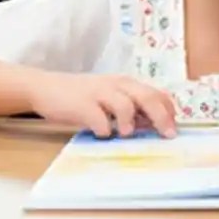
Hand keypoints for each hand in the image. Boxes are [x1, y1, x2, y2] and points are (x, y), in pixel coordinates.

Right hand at [28, 72, 177, 138]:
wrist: (44, 87)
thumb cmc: (81, 96)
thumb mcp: (109, 97)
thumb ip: (130, 107)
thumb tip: (151, 125)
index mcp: (126, 84)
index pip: (156, 94)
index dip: (168, 111)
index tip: (174, 128)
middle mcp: (116, 85)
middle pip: (147, 97)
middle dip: (161, 117)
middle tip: (168, 135)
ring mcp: (99, 93)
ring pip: (126, 104)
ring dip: (131, 122)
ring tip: (127, 133)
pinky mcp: (81, 105)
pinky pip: (99, 118)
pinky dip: (104, 129)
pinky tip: (102, 134)